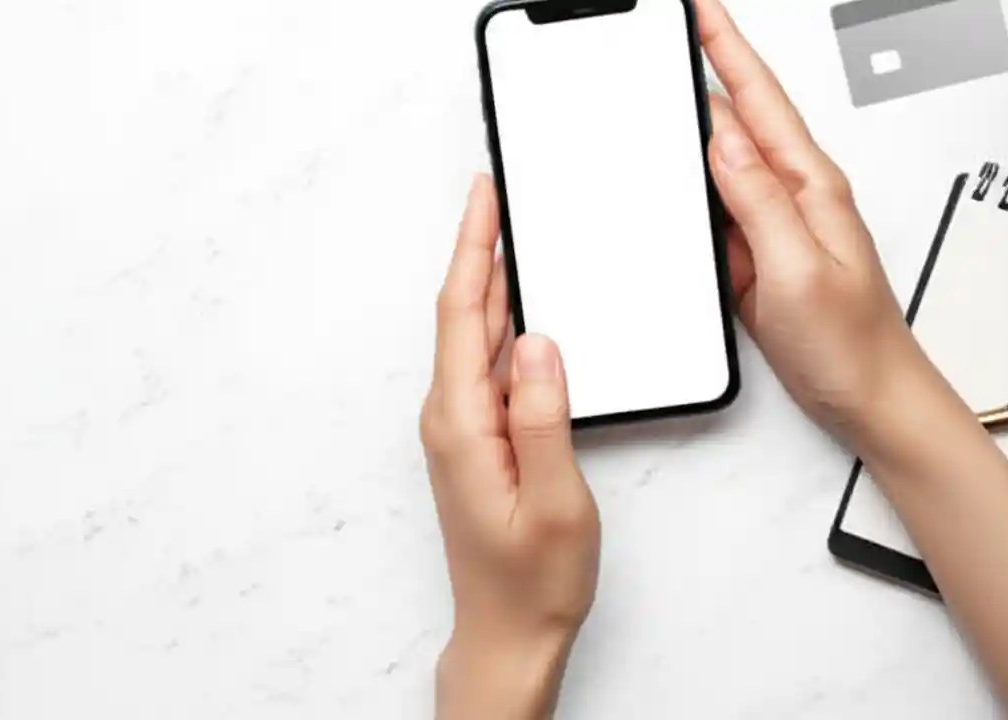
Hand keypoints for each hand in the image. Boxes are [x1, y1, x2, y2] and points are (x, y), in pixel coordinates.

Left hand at [421, 176, 599, 719]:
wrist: (507, 633)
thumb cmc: (533, 580)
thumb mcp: (557, 500)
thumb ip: (546, 418)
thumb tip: (540, 342)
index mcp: (463, 425)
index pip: (462, 315)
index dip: (474, 249)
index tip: (485, 196)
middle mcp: (450, 420)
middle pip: (462, 316)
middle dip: (480, 250)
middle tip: (501, 196)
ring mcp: (459, 430)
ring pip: (473, 339)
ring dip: (491, 284)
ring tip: (515, 235)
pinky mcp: (475, 441)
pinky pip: (485, 367)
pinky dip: (500, 326)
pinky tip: (523, 313)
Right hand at [698, 0, 942, 443]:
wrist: (866, 397)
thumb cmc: (850, 344)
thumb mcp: (799, 268)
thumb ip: (760, 200)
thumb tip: (722, 140)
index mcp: (810, 186)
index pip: (759, 99)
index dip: (727, 48)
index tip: (700, 9)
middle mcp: (791, 195)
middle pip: (735, 119)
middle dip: (701, 71)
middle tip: (662, 40)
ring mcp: (770, 224)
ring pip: (717, 163)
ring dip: (687, 131)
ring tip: (651, 100)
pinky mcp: (753, 254)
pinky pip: (712, 209)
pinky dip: (687, 189)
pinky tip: (668, 181)